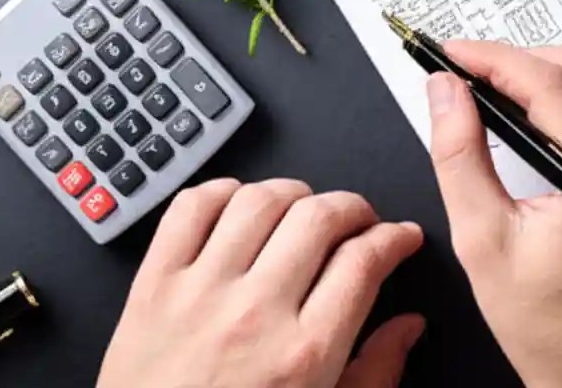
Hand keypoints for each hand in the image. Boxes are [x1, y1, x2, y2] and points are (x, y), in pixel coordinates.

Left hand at [98, 179, 424, 387]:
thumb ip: (374, 374)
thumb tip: (407, 328)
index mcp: (304, 354)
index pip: (364, 261)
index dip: (393, 238)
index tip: (399, 237)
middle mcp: (254, 314)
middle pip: (319, 217)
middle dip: (354, 207)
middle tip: (360, 220)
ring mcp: (200, 293)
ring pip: (259, 201)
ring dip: (292, 193)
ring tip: (303, 208)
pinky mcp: (154, 286)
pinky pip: (190, 208)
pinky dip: (220, 192)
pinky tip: (239, 206)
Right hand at [425, 41, 561, 387]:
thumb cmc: (550, 326)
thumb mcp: (482, 239)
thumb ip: (459, 154)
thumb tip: (445, 93)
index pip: (548, 84)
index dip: (492, 57)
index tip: (452, 53)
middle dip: (516, 59)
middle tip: (467, 74)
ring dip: (543, 79)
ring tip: (493, 99)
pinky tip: (536, 128)